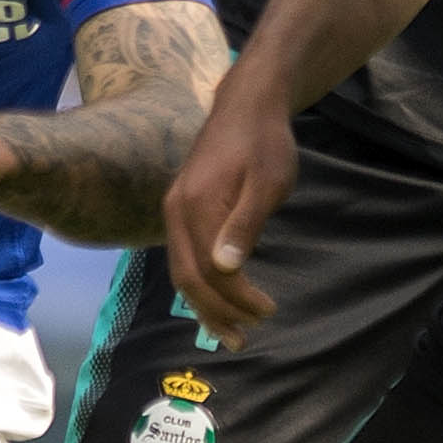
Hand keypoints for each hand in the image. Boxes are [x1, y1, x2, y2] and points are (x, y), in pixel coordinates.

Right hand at [161, 89, 296, 343]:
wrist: (246, 104)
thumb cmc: (264, 143)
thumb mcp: (266, 182)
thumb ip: (246, 224)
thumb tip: (226, 269)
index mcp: (197, 207)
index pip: (210, 271)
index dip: (236, 298)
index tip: (267, 312)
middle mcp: (176, 212)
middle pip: (188, 278)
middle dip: (215, 313)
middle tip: (244, 338)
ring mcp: (175, 210)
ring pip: (181, 270)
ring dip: (204, 305)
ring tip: (229, 331)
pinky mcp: (181, 208)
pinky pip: (183, 256)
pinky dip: (198, 284)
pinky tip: (216, 297)